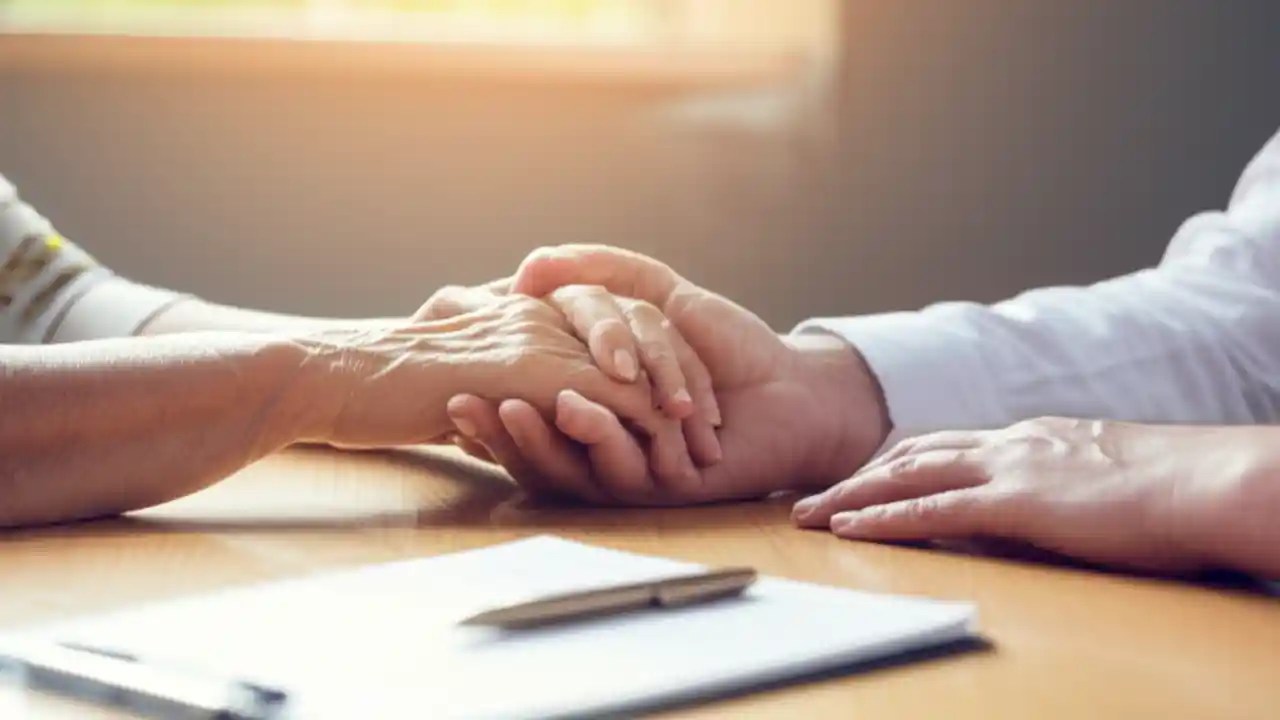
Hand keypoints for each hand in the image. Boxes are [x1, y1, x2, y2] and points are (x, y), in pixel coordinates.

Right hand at [295, 295, 684, 473]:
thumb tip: (539, 414)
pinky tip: (659, 447)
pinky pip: (596, 392)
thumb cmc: (392, 381)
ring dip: (668, 403)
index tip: (685, 397)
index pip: (617, 322)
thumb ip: (509, 383)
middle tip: (710, 423)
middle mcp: (541, 316)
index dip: (657, 357)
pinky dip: (634, 419)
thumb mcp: (466, 375)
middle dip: (682, 379)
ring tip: (699, 440)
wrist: (339, 375)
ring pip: (627, 363)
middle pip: (639, 334)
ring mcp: (533, 338)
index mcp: (532, 311)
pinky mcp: (521, 370)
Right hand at [445, 244, 891, 504]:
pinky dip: (597, 434)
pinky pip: (618, 465)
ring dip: (536, 435)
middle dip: (495, 421)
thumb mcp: (654, 291)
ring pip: (569, 457)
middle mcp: (605, 435)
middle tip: (455, 403)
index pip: (528, 392)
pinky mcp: (659, 483)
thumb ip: (598, 272)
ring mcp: (629, 462)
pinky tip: (573, 406)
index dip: (491, 381)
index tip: (451, 362)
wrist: (795, 387)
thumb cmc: (730, 341)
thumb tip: (531, 264)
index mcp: (593, 394)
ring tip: (506, 407)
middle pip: (538, 434)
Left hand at [792, 417, 1279, 574]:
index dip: (895, 462)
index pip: (944, 445)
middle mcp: (1010, 442)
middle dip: (857, 476)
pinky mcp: (1016, 500)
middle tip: (812, 497)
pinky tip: (850, 530)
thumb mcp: (1100, 479)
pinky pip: (932, 511)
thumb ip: (1056, 486)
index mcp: (1031, 437)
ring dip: (852, 496)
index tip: (860, 477)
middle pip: (911, 454)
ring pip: (907, 476)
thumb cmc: (1171, 488)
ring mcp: (1009, 466)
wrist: (1208, 482)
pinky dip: (884, 519)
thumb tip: (1031, 510)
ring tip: (809, 515)